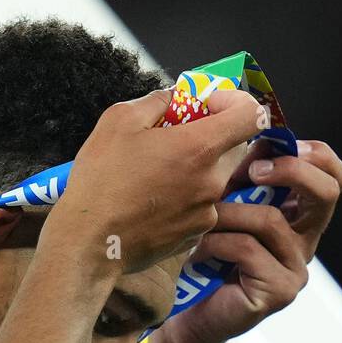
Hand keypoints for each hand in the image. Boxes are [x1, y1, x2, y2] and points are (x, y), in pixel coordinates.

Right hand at [45, 88, 265, 274]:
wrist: (89, 243)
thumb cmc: (100, 181)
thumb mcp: (118, 121)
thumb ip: (156, 101)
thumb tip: (173, 98)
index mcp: (199, 148)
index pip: (251, 115)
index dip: (235, 102)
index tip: (208, 106)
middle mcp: (212, 181)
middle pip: (235, 147)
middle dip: (212, 136)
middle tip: (176, 138)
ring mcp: (207, 212)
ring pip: (215, 179)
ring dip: (196, 169)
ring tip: (158, 174)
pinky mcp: (195, 235)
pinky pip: (201, 207)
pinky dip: (185, 198)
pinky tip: (153, 201)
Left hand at [158, 139, 341, 342]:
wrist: (187, 318)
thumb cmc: (203, 260)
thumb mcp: (225, 207)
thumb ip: (244, 177)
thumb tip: (255, 132)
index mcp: (299, 217)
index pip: (333, 175)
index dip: (313, 154)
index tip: (274, 143)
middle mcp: (306, 242)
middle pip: (327, 191)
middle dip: (290, 170)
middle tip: (252, 169)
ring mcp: (297, 269)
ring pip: (272, 219)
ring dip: (229, 212)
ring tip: (201, 221)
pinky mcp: (279, 291)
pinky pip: (249, 249)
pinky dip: (217, 242)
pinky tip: (199, 252)